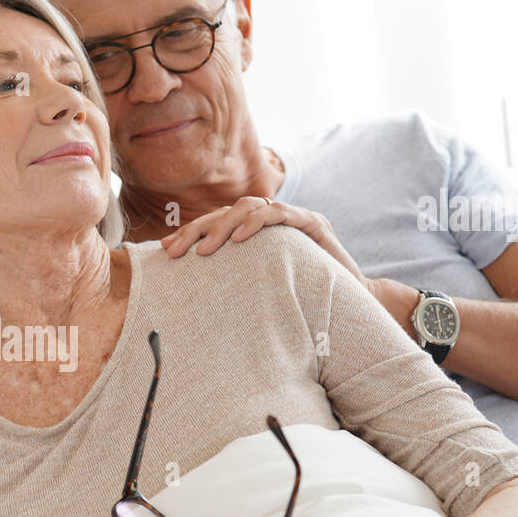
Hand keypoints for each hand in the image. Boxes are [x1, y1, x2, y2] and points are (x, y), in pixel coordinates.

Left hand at [161, 195, 368, 284]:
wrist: (352, 310)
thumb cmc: (302, 304)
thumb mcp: (258, 292)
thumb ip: (233, 283)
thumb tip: (190, 295)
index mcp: (259, 233)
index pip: (218, 222)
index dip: (191, 232)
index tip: (166, 250)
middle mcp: (275, 219)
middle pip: (228, 211)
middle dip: (197, 229)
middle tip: (174, 251)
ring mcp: (295, 218)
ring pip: (250, 206)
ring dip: (222, 226)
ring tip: (204, 250)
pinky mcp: (314, 224)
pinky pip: (280, 214)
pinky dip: (257, 223)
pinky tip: (239, 239)